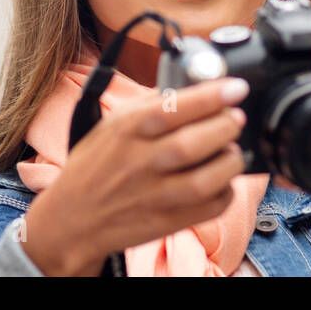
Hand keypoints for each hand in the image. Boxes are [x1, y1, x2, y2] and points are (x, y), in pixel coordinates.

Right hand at [21, 78, 248, 275]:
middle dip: (224, 126)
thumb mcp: (113, 124)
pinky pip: (210, 208)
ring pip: (206, 180)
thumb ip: (150, 105)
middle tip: (235, 118)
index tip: (236, 88)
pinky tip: (223, 179)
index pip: (172, 108)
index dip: (210, 96)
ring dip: (230, 161)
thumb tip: (192, 86)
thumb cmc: (97, 164)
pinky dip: (226, 191)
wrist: (74, 218)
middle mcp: (140, 163)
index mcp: (127, 131)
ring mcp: (154, 196)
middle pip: (192, 143)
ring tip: (232, 149)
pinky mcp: (167, 222)